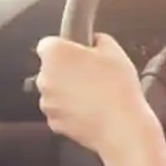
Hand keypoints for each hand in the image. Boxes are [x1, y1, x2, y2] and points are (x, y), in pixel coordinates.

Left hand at [35, 33, 161, 162]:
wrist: (121, 127)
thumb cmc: (117, 86)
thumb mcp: (114, 50)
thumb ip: (96, 39)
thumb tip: (93, 41)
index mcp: (55, 54)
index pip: (48, 43)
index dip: (65, 46)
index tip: (80, 52)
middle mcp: (44, 77)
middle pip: (50, 68)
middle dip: (66, 69)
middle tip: (91, 73)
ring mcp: (47, 103)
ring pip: (55, 90)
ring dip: (68, 90)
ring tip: (94, 94)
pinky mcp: (54, 123)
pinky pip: (60, 110)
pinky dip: (70, 110)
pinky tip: (91, 110)